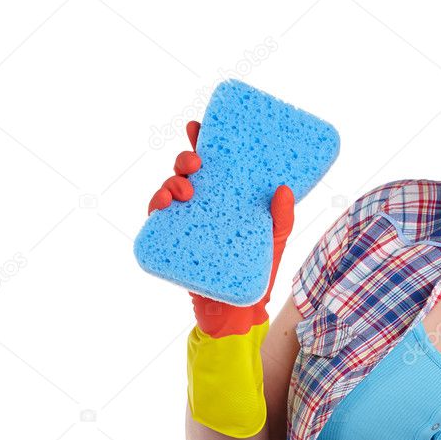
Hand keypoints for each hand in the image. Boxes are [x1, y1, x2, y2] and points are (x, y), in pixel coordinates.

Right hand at [147, 120, 295, 337]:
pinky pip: (157, 222)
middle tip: (196, 163)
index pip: (212, 165)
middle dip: (184, 160)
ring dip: (170, 183)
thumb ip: (282, 219)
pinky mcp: (174, 244)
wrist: (241, 313)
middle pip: (186, 173)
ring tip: (186, 190)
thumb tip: (284, 189)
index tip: (197, 126)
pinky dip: (155, 208)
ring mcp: (187, 224)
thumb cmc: (258, 272)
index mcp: (225, 200)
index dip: (201, 142)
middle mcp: (203, 208)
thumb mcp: (275, 241)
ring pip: (168, 192)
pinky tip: (163, 205)